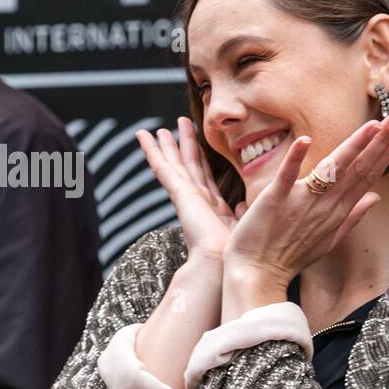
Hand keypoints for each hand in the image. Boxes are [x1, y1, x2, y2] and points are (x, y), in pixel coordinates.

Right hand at [136, 117, 244, 262]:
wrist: (221, 262)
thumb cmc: (237, 251)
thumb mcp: (244, 226)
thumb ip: (243, 213)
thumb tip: (244, 205)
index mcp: (212, 207)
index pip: (204, 177)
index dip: (200, 160)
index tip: (197, 145)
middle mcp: (196, 199)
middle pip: (187, 166)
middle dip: (182, 146)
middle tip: (176, 127)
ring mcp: (185, 196)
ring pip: (173, 163)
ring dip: (166, 145)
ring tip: (157, 129)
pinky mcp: (178, 193)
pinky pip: (163, 167)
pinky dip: (152, 151)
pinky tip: (144, 137)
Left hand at [222, 114, 388, 293]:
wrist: (258, 275)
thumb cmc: (290, 257)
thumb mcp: (329, 239)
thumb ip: (353, 216)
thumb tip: (376, 197)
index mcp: (337, 211)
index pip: (367, 176)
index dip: (385, 153)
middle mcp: (325, 205)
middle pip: (358, 169)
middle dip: (380, 142)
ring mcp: (301, 202)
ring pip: (332, 170)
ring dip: (353, 146)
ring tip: (372, 125)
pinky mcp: (275, 201)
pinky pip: (287, 177)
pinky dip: (295, 159)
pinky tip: (306, 140)